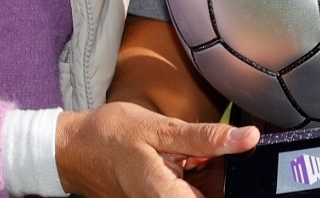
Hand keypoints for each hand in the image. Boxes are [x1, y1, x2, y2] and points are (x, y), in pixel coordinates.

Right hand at [55, 100, 258, 197]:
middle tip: (202, 150)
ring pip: (200, 192)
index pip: (219, 197)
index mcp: (169, 197)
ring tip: (182, 152)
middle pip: (212, 194)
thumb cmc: (109, 136)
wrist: (71, 149)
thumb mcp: (160, 128)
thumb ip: (206, 138)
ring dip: (201, 174)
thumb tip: (248, 138)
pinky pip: (184, 192)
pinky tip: (178, 158)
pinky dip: (188, 175)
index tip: (234, 160)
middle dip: (217, 173)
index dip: (234, 179)